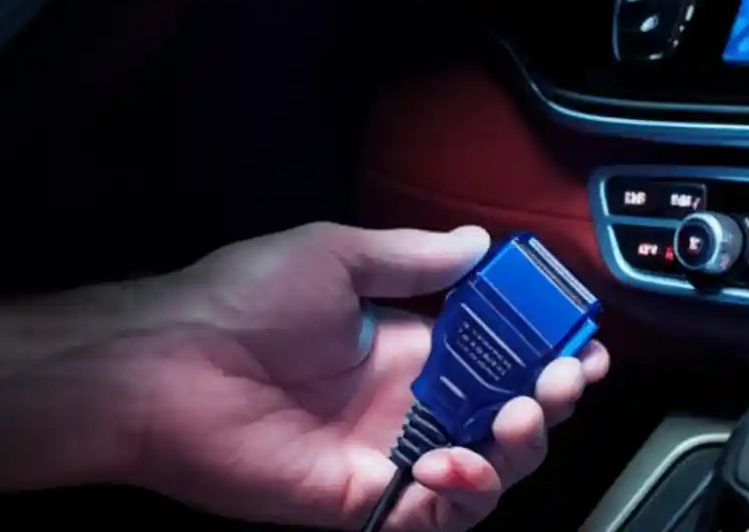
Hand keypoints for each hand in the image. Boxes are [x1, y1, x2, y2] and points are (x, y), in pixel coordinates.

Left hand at [115, 222, 609, 529]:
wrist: (167, 367)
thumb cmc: (241, 300)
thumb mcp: (334, 256)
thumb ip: (412, 258)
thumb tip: (477, 244)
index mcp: (409, 339)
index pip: (501, 349)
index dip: (546, 347)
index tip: (580, 342)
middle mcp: (410, 398)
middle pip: (510, 411)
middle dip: (550, 398)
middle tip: (559, 381)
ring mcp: (391, 451)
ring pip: (491, 468)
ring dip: (519, 448)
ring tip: (511, 419)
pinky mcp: (367, 499)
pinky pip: (440, 516)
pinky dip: (463, 498)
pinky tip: (447, 467)